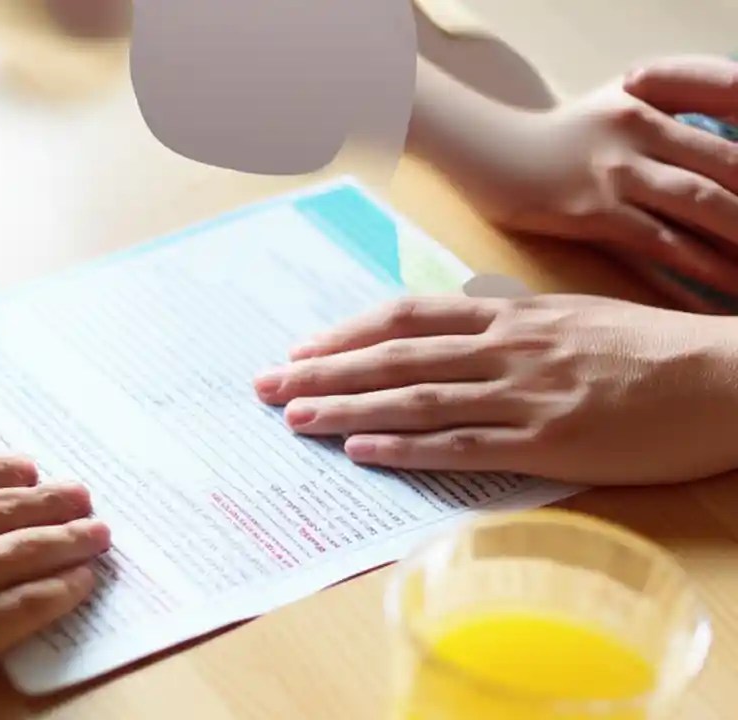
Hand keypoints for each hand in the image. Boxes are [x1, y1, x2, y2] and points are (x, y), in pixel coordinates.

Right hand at [0, 457, 108, 718]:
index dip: (1, 470)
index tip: (28, 470)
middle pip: (6, 507)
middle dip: (51, 500)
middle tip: (81, 495)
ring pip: (27, 550)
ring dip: (70, 539)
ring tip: (99, 533)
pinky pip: (27, 604)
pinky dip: (61, 588)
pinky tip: (82, 581)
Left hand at [253, 296, 737, 484]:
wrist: (728, 376)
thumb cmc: (651, 349)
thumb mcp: (572, 319)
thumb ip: (509, 328)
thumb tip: (453, 337)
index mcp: (511, 316)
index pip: (406, 319)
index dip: (345, 333)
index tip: (299, 347)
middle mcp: (505, 349)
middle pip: (393, 358)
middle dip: (322, 370)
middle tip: (264, 384)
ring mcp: (523, 395)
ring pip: (415, 400)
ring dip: (347, 410)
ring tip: (292, 417)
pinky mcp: (546, 443)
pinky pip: (461, 445)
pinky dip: (406, 449)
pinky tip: (361, 454)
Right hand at [435, 76, 737, 292]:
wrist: (477, 147)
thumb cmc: (547, 138)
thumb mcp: (608, 110)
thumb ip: (659, 125)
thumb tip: (709, 168)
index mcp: (648, 103)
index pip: (729, 135)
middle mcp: (639, 130)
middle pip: (728, 171)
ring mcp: (614, 170)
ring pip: (703, 205)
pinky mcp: (589, 209)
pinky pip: (659, 242)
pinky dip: (697, 268)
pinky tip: (719, 292)